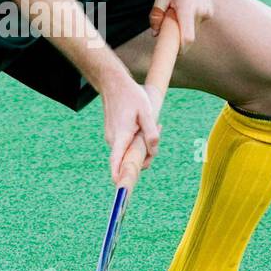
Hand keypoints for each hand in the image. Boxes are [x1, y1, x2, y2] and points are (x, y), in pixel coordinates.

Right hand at [101, 72, 161, 186]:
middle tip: (158, 131)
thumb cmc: (131, 96)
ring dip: (142, 144)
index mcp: (121, 136)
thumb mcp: (146, 111)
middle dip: (145, 153)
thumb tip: (153, 150)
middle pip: (129, 159)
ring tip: (154, 123)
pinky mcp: (114, 135)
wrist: (113, 84)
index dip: (118, 175)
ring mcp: (112, 138)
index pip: (116, 161)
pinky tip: (145, 124)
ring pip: (129, 151)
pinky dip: (137, 139)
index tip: (120, 186)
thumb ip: (151, 133)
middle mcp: (113, 140)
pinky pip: (127, 144)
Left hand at [150, 0, 213, 49]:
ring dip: (183, 23)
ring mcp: (207, 12)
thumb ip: (157, 14)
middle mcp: (200, 13)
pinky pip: (197, 21)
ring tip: (177, 5)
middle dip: (177, 32)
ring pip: (192, 27)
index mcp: (187, 9)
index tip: (172, 52)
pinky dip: (189, 18)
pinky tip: (186, 2)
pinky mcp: (210, 11)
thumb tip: (155, 32)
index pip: (188, 38)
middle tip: (168, 19)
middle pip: (188, 34)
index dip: (180, 49)